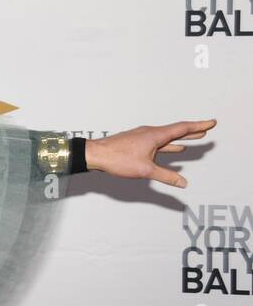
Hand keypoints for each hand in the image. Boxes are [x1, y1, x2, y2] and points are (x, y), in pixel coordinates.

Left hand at [85, 119, 216, 187]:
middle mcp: (150, 133)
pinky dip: (168, 144)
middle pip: (176, 131)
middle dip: (193, 131)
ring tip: (194, 138)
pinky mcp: (136, 142)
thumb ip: (166, 176)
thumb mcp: (146, 170)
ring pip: (167, 137)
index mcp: (155, 135)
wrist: (95, 154)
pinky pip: (158, 142)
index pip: (182, 128)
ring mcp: (142, 137)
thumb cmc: (117, 159)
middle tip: (207, 129)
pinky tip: (172, 148)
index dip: (199, 126)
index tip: (212, 123)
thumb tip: (183, 182)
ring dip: (181, 138)